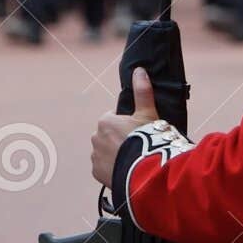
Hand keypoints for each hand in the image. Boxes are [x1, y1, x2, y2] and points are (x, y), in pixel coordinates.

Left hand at [89, 66, 157, 186]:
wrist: (144, 170)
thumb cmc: (146, 139)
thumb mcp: (148, 113)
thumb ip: (142, 91)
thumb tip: (139, 70)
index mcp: (105, 121)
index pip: (114, 119)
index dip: (127, 124)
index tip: (138, 132)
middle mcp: (95, 137)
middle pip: (108, 136)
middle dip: (119, 140)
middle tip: (136, 146)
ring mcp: (95, 156)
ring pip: (105, 152)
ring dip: (115, 154)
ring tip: (132, 160)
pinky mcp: (96, 173)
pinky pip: (103, 168)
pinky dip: (112, 168)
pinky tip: (126, 169)